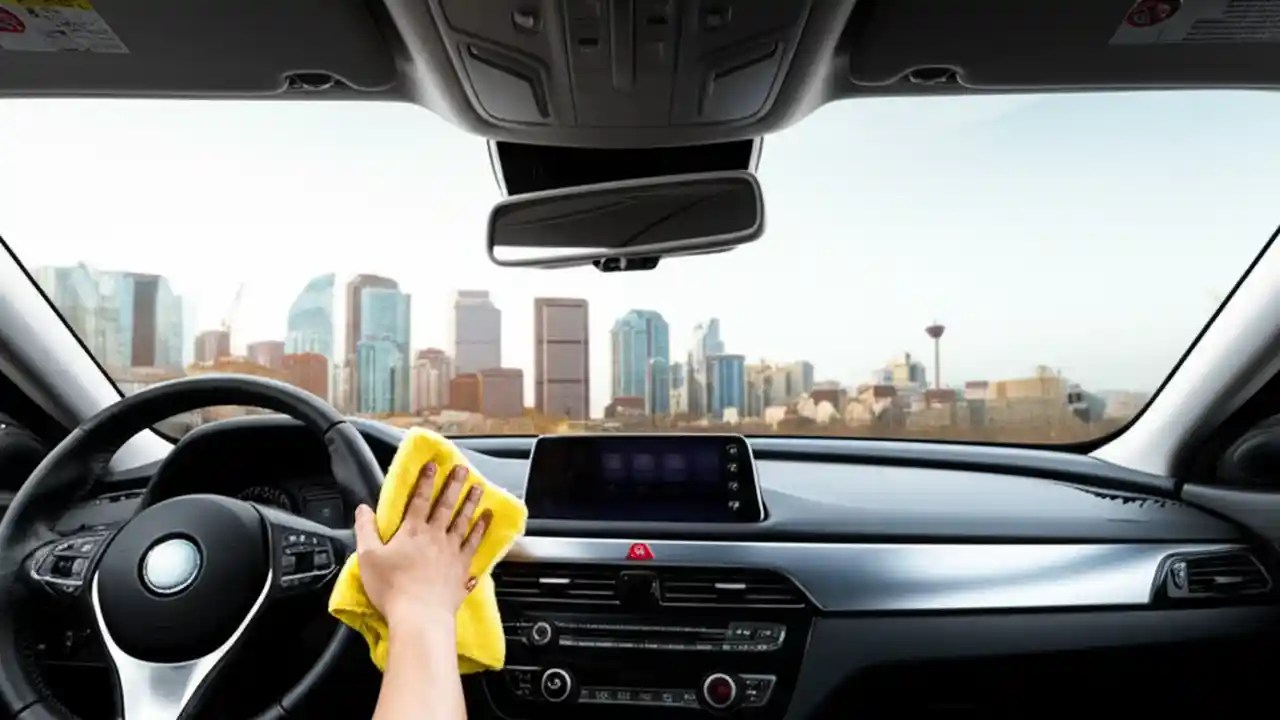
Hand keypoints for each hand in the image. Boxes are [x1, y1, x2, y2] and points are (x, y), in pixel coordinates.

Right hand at [353, 462, 492, 629]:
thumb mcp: (368, 557)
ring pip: (464, 520)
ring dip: (471, 502)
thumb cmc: (391, 588)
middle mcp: (435, 536)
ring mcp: (452, 551)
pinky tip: (487, 520)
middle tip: (463, 468)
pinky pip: (475, 544)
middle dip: (454, 484)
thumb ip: (365, 530)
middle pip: (446, 505)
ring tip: (479, 487)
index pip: (419, 499)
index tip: (433, 465)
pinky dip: (482, 530)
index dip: (426, 480)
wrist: (420, 616)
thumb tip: (363, 508)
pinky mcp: (462, 568)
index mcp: (412, 531)